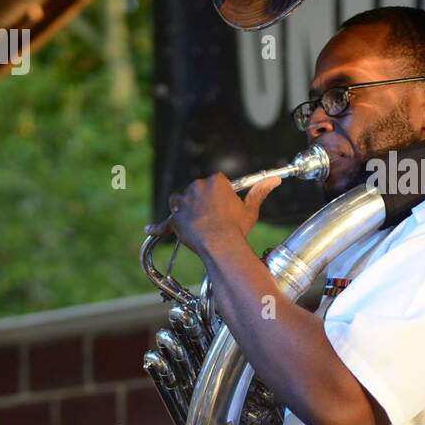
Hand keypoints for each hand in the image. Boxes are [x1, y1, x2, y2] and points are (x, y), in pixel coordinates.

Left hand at [144, 172, 280, 258]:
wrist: (221, 244)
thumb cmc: (237, 228)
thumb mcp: (250, 209)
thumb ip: (259, 192)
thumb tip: (274, 180)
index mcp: (216, 181)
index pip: (217, 182)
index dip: (221, 195)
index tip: (225, 206)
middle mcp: (197, 187)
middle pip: (197, 190)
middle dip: (203, 202)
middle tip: (215, 218)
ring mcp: (184, 202)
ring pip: (180, 201)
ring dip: (185, 208)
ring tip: (195, 221)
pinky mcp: (175, 219)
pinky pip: (164, 222)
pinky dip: (158, 227)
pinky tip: (149, 229)